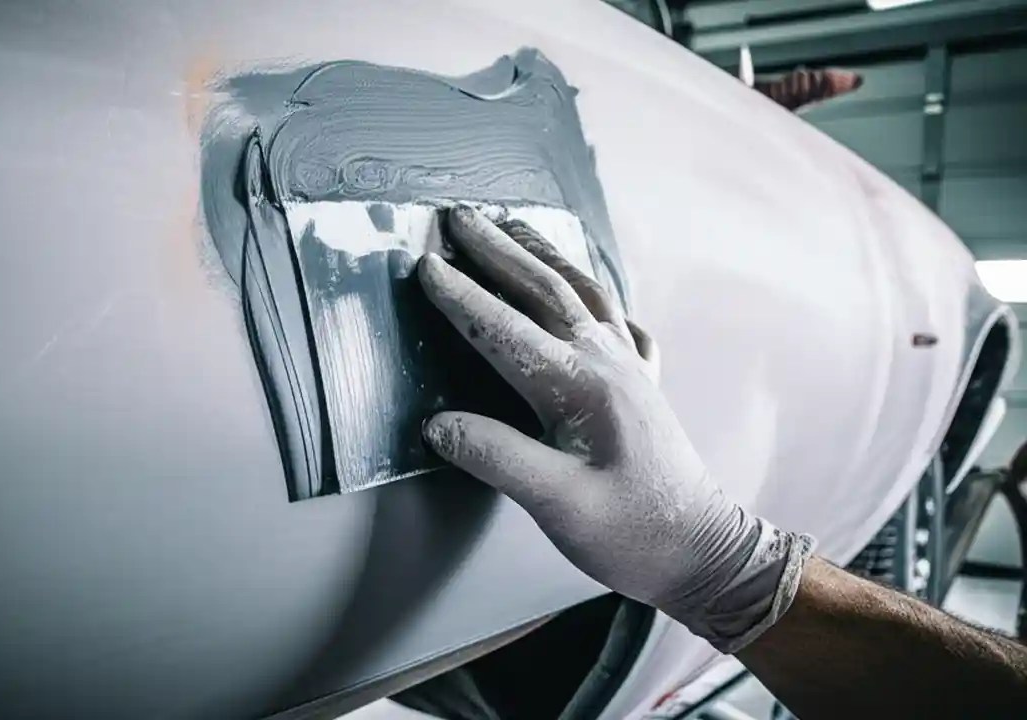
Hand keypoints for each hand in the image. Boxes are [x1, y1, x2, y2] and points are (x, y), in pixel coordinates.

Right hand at [418, 207, 812, 652]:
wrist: (704, 551)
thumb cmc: (633, 534)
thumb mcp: (558, 506)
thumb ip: (497, 458)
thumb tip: (438, 424)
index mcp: (581, 387)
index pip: (506, 330)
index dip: (461, 298)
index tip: (424, 266)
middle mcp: (606, 363)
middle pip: (544, 290)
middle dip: (496, 250)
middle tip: (457, 216)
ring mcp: (628, 368)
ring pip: (582, 291)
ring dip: (541, 254)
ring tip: (510, 225)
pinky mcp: (642, 383)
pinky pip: (616, 315)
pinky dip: (593, 287)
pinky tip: (587, 284)